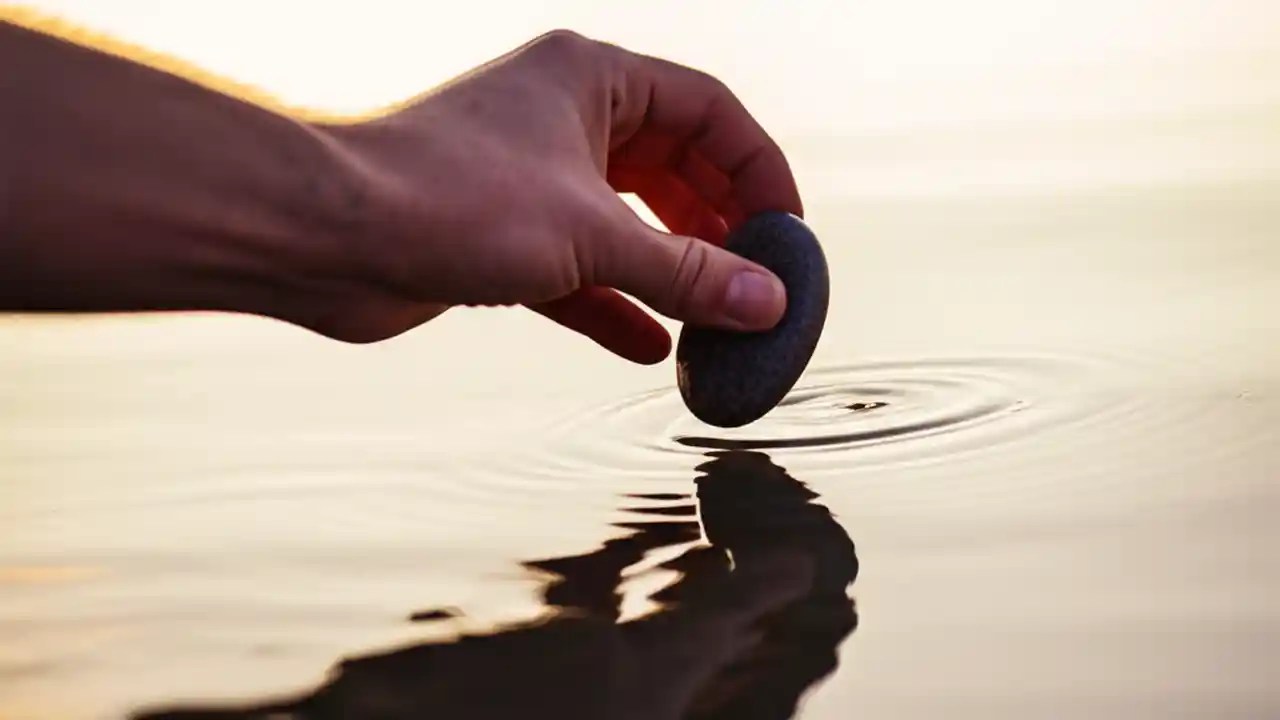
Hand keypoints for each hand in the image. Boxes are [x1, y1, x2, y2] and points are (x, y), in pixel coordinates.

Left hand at [313, 30, 802, 361]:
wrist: (326, 238)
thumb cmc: (450, 200)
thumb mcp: (592, 235)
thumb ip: (688, 272)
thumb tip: (768, 303)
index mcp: (592, 79)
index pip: (709, 112)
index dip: (758, 169)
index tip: (788, 231)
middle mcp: (565, 119)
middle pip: (673, 168)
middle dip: (718, 228)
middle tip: (758, 281)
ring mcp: (532, 178)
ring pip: (627, 223)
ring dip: (671, 272)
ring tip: (718, 319)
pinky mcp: (501, 236)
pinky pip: (579, 270)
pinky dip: (615, 304)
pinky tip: (649, 348)